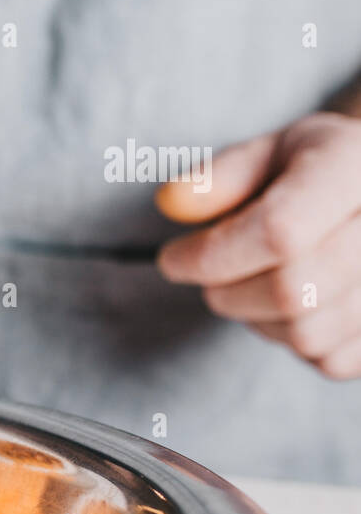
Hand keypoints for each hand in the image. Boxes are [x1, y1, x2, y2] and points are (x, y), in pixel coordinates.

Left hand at [155, 112, 360, 378]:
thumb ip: (219, 178)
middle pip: (291, 292)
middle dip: (227, 291)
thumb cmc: (314, 171)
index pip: (280, 232)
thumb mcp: (269, 153)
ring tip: (254, 282)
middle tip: (210, 273)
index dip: (211, 255)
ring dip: (256, 318)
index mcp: (355, 168)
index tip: (171, 259)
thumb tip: (170, 203)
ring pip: (306, 334)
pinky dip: (293, 340)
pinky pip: (328, 360)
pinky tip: (294, 304)